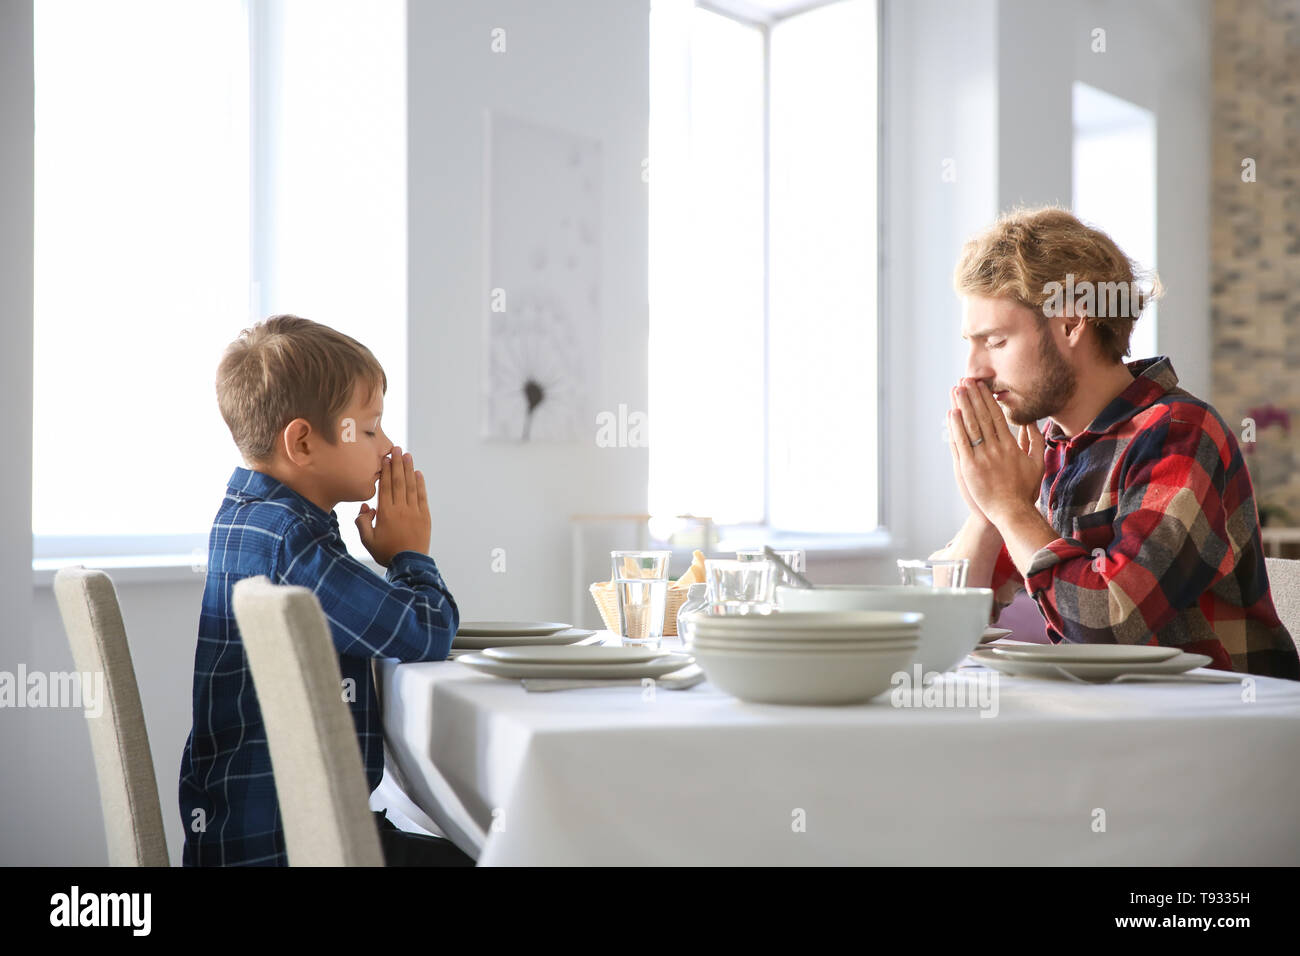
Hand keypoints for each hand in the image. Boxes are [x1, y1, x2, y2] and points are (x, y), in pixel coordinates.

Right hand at [355, 445, 431, 566]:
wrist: (410, 565)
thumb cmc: (386, 553)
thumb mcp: (367, 540)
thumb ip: (362, 522)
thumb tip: (367, 507)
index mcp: (385, 513)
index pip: (386, 486)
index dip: (386, 470)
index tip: (386, 457)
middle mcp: (401, 509)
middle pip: (399, 481)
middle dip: (397, 463)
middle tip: (397, 448)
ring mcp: (414, 512)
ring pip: (411, 486)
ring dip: (409, 469)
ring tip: (407, 455)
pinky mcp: (425, 517)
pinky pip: (422, 496)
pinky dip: (420, 484)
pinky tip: (418, 473)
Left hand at [948, 379, 1044, 525]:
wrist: (1011, 512)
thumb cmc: (1025, 490)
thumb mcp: (1037, 463)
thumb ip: (1035, 441)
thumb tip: (1032, 422)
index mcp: (1011, 446)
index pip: (998, 416)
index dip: (988, 399)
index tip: (982, 385)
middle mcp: (997, 448)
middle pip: (983, 416)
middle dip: (974, 397)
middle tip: (966, 380)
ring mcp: (982, 458)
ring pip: (971, 426)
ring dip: (963, 406)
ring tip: (956, 389)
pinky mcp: (969, 468)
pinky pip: (961, 443)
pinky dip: (956, 427)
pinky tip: (952, 413)